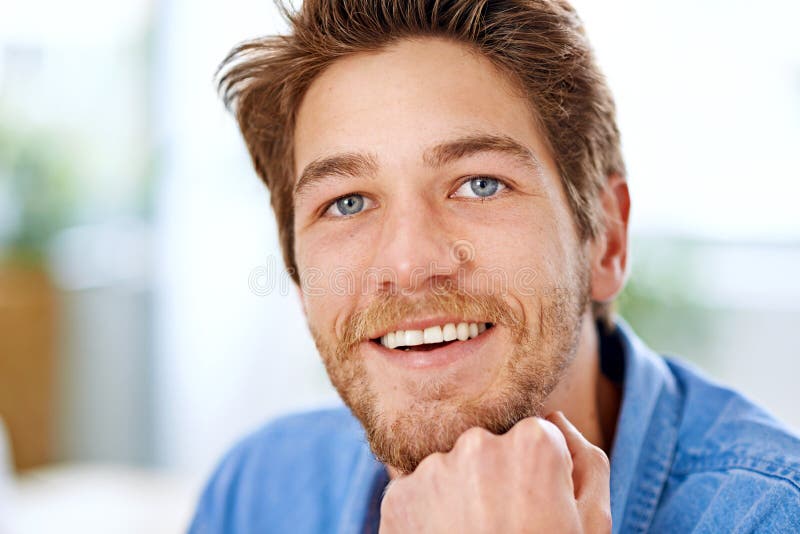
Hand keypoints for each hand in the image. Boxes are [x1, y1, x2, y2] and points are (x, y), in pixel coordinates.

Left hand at [379, 412, 610, 532]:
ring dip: (456, 496)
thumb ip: (585, 460)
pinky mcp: (398, 497)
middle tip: (500, 526)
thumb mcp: (591, 522)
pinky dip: (425, 516)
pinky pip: (415, 494)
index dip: (534, 476)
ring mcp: (433, 469)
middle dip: (492, 480)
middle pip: (485, 450)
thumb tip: (555, 419)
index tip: (534, 508)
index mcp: (533, 442)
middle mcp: (478, 443)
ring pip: (448, 470)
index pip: (530, 438)